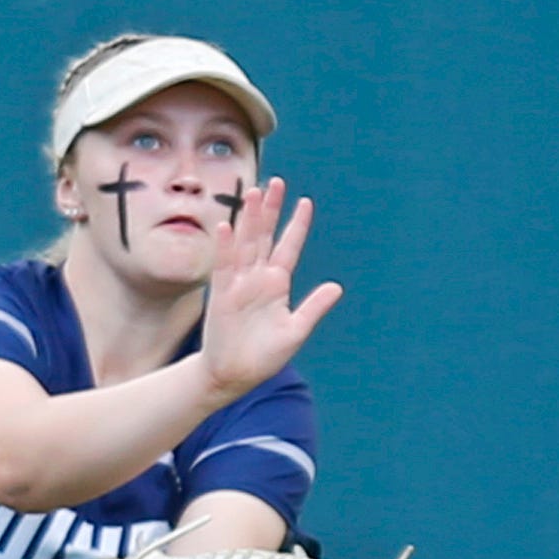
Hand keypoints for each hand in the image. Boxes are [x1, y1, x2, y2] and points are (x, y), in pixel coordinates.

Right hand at [202, 178, 338, 399]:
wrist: (233, 376)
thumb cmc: (263, 356)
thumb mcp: (295, 331)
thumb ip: (314, 308)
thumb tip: (337, 287)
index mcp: (277, 284)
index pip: (289, 247)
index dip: (297, 226)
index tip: (306, 202)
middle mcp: (257, 278)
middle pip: (265, 236)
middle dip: (270, 210)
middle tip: (276, 182)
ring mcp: (238, 283)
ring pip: (245, 243)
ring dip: (249, 219)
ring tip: (254, 192)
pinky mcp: (221, 295)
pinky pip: (224, 266)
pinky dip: (226, 246)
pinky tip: (228, 226)